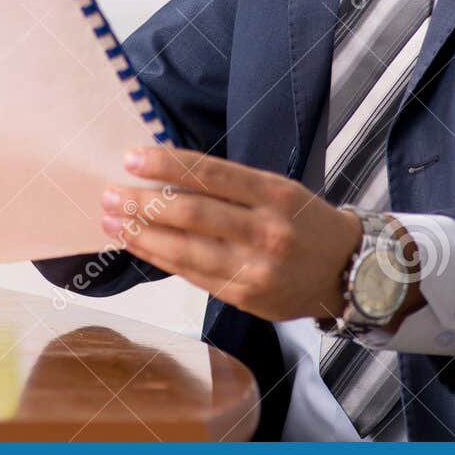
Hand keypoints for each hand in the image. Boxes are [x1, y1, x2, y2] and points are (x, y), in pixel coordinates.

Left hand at [101, 147, 365, 322]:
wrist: (345, 270)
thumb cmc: (304, 221)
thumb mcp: (279, 190)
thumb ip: (231, 186)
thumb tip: (167, 176)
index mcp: (275, 194)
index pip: (212, 174)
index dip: (168, 165)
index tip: (131, 158)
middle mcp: (266, 231)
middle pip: (193, 214)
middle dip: (143, 204)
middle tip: (109, 193)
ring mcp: (255, 268)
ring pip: (186, 250)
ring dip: (141, 235)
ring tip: (111, 221)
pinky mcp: (244, 297)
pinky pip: (192, 275)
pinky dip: (161, 258)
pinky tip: (138, 245)